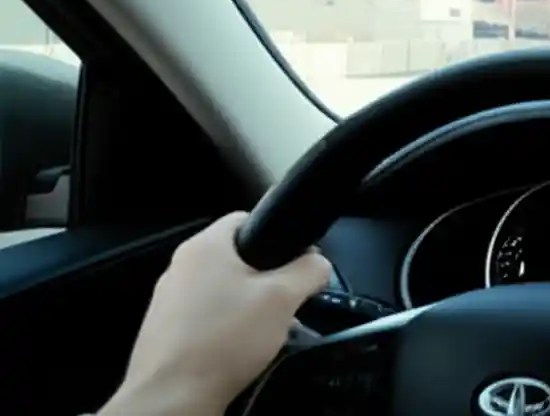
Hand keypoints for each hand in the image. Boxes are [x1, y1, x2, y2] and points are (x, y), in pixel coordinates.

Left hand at [99, 212, 330, 415]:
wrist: (172, 397)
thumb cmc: (227, 337)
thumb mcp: (283, 299)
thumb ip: (309, 270)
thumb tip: (318, 263)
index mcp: (204, 245)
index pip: (246, 219)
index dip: (279, 235)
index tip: (299, 263)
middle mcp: (180, 265)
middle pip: (236, 258)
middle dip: (267, 278)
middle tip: (288, 302)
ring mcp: (167, 299)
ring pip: (222, 290)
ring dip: (248, 305)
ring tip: (268, 331)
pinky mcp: (164, 330)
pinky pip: (206, 316)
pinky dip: (226, 327)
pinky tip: (240, 349)